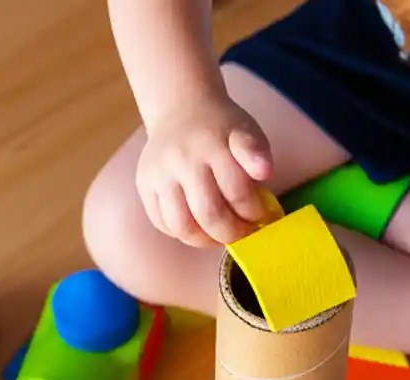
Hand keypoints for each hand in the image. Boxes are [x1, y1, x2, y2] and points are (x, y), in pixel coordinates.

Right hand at [137, 95, 273, 246]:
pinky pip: (162, 223)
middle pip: (209, 214)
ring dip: (206, 241)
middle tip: (243, 232)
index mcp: (211, 144)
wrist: (181, 109)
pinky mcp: (144, 185)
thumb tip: (265, 172)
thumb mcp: (246, 130)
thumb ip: (256, 152)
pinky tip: (199, 227)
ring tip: (220, 235)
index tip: (261, 216)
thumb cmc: (221, 127)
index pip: (237, 192)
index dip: (253, 212)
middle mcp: (181, 160)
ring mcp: (158, 175)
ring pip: (181, 227)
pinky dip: (183, 234)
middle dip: (232, 233)